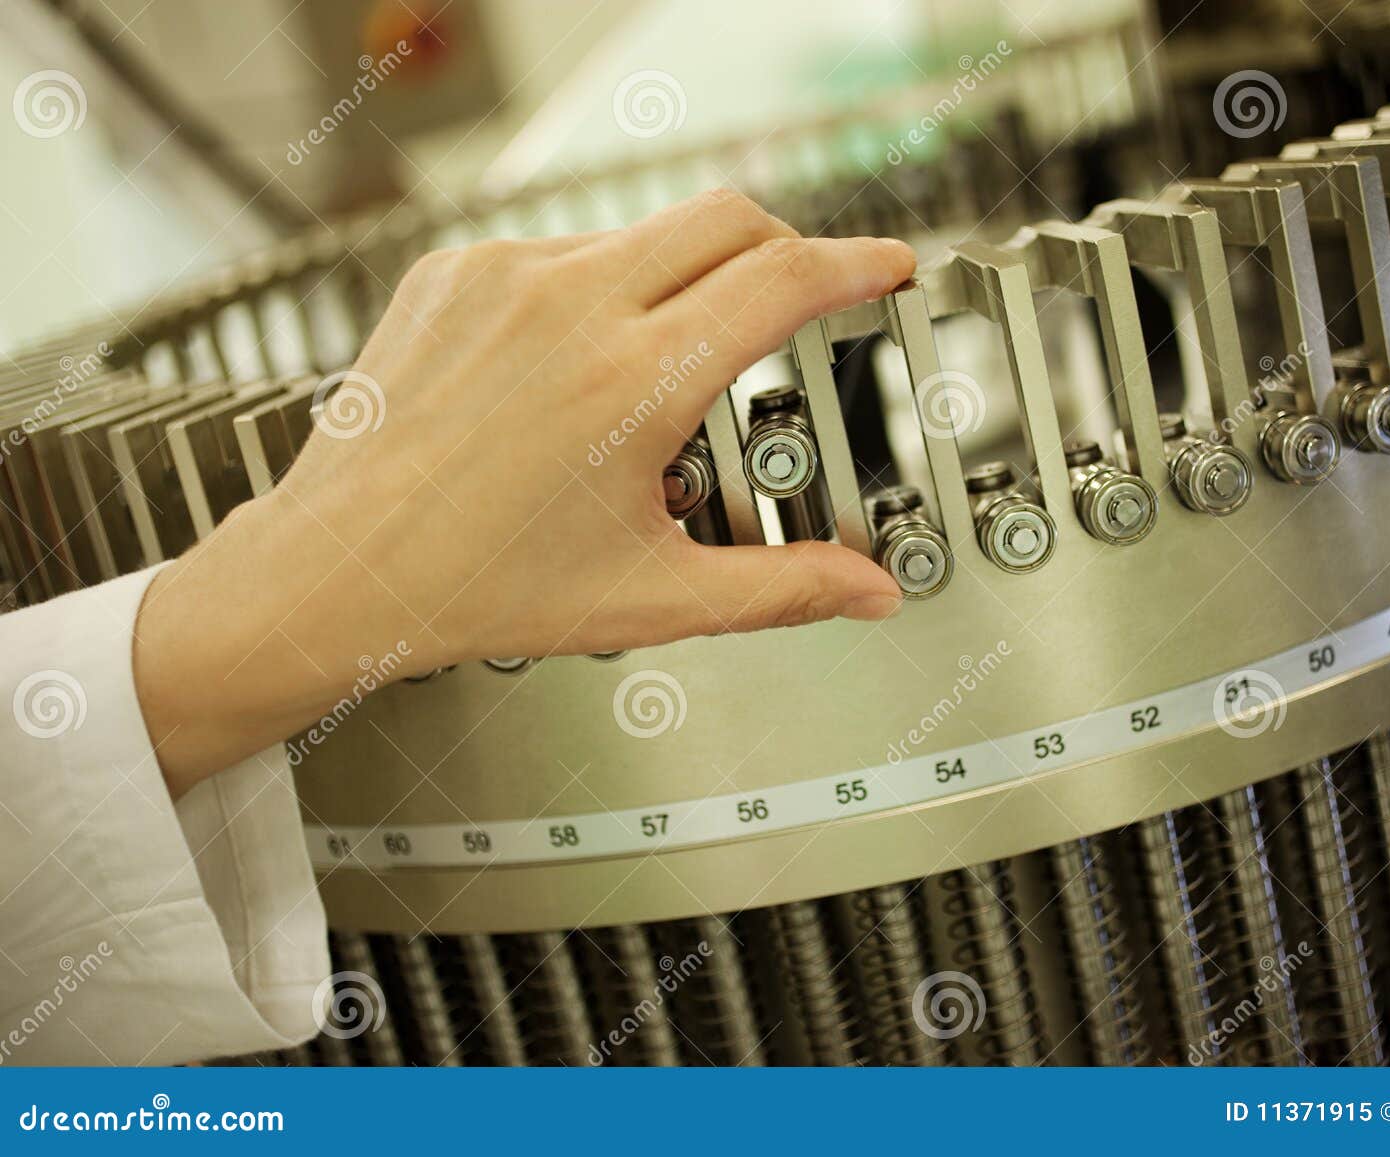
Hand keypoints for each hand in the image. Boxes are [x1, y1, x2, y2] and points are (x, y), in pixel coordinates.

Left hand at [133, 189, 915, 796]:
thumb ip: (781, 586)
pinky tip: (579, 366)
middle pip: (729, 218)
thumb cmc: (475, 586)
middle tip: (800, 302)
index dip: (855, 262)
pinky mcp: (456, 271)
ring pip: (644, 233)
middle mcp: (568, 304)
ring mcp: (504, 276)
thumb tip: (868, 590)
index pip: (782, 280)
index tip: (888, 263)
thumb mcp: (651, 594)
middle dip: (786, 249)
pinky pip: (564, 248)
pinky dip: (600, 288)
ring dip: (685, 277)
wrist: (336, 570)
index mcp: (631, 380)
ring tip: (664, 372)